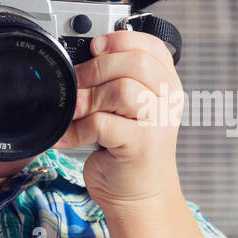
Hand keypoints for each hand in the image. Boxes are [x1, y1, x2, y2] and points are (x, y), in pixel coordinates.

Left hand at [54, 30, 184, 212]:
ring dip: (88, 99)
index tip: (95, 49)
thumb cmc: (127, 151)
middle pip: (135, 63)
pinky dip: (78, 129)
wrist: (139, 197)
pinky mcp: (141, 146)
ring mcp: (158, 124)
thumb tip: (78, 59)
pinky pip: (103, 124)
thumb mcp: (128, 110)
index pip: (150, 46)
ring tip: (75, 113)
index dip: (119, 40)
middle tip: (76, 83)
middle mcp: (168, 101)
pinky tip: (70, 136)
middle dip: (96, 69)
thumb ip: (115, 82)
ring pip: (123, 90)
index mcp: (167, 85)